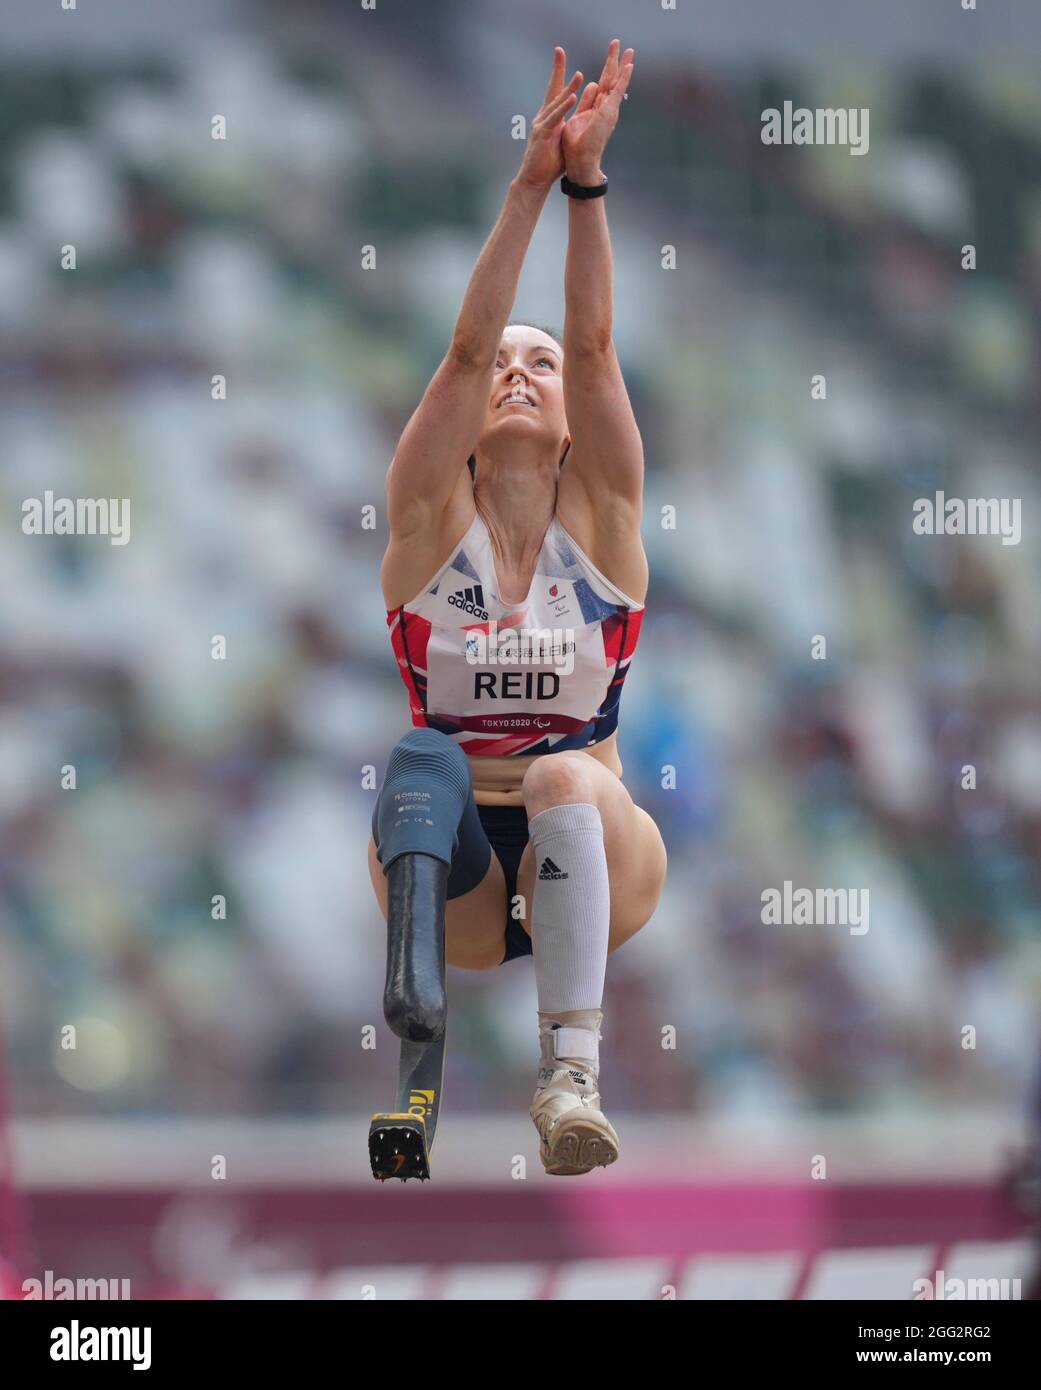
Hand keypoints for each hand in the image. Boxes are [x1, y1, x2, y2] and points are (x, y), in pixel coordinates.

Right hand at [517, 47, 582, 189]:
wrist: (535, 179)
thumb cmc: (549, 162)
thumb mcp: (564, 138)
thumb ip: (570, 124)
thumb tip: (577, 115)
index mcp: (550, 117)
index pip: (556, 92)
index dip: (560, 74)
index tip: (561, 56)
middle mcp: (544, 117)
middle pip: (552, 90)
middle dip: (556, 70)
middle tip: (559, 51)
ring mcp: (541, 124)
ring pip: (555, 103)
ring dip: (567, 88)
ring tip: (579, 75)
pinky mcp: (542, 135)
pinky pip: (554, 119)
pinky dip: (563, 108)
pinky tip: (571, 98)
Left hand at [561, 39, 633, 182]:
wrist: (580, 161)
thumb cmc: (576, 145)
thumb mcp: (579, 117)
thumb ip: (586, 102)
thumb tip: (592, 84)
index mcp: (597, 107)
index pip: (604, 83)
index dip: (608, 68)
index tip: (613, 54)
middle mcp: (606, 107)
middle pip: (612, 79)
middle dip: (616, 61)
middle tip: (623, 45)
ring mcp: (609, 110)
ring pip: (617, 82)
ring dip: (623, 66)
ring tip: (630, 50)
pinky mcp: (608, 112)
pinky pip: (618, 92)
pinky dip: (624, 79)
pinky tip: (629, 66)